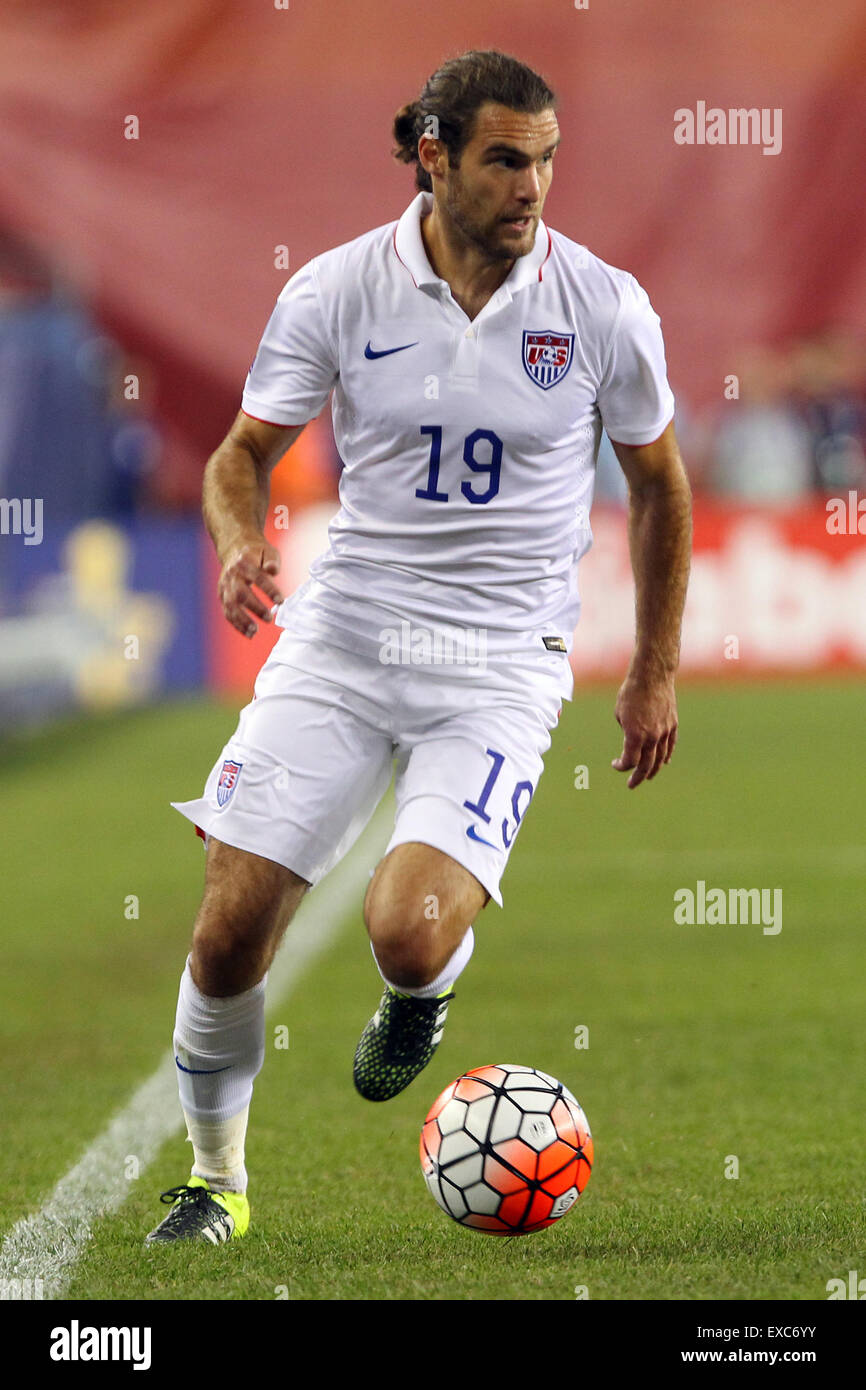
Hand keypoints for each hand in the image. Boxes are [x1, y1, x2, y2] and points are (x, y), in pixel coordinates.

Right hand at [217, 537, 283, 637]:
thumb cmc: (257, 553)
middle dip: (254, 607)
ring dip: (242, 620)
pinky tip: (248, 633)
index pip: (257, 577)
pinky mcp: (222, 594)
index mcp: (245, 562)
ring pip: (231, 605)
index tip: (281, 601)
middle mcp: (232, 574)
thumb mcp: (268, 551)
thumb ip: (272, 560)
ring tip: (254, 631)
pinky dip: (236, 624)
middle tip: (269, 618)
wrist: (235, 549)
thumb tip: (272, 570)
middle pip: (240, 593)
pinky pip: (227, 611)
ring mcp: (225, 585)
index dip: (269, 589)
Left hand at [611, 670, 677, 788]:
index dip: (621, 766)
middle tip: (631, 785)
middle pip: (646, 765)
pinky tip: (664, 762)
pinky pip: (670, 746)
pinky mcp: (673, 724)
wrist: (653, 676)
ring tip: (647, 777)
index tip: (615, 764)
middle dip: (637, 777)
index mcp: (635, 735)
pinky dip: (667, 756)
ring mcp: (665, 732)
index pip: (629, 761)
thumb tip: (632, 740)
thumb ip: (626, 731)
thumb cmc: (631, 692)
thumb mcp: (619, 713)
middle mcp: (652, 737)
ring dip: (653, 770)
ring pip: (660, 758)